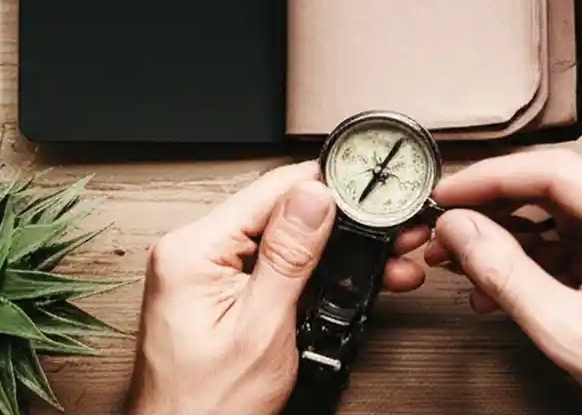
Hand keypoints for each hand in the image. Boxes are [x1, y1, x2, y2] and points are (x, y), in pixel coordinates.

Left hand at [126, 162, 430, 414]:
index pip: (270, 190)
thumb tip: (314, 196)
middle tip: (388, 231)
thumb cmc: (206, 406)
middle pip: (280, 212)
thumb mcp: (261, 327)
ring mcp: (206, 272)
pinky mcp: (220, 291)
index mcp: (193, 250)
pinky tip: (347, 276)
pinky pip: (273, 265)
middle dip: (340, 221)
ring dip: (335, 248)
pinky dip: (313, 271)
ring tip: (383, 258)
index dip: (328, 187)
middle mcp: (194, 253)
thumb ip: (289, 257)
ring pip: (284, 239)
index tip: (371, 193)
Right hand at [425, 151, 581, 414]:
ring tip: (460, 259)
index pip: (558, 173)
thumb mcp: (569, 334)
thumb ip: (508, 275)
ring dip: (508, 238)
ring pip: (560, 218)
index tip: (450, 191)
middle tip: (447, 225)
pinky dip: (533, 262)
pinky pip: (573, 247)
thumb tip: (461, 231)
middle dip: (495, 208)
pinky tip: (496, 284)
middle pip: (557, 190)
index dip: (493, 177)